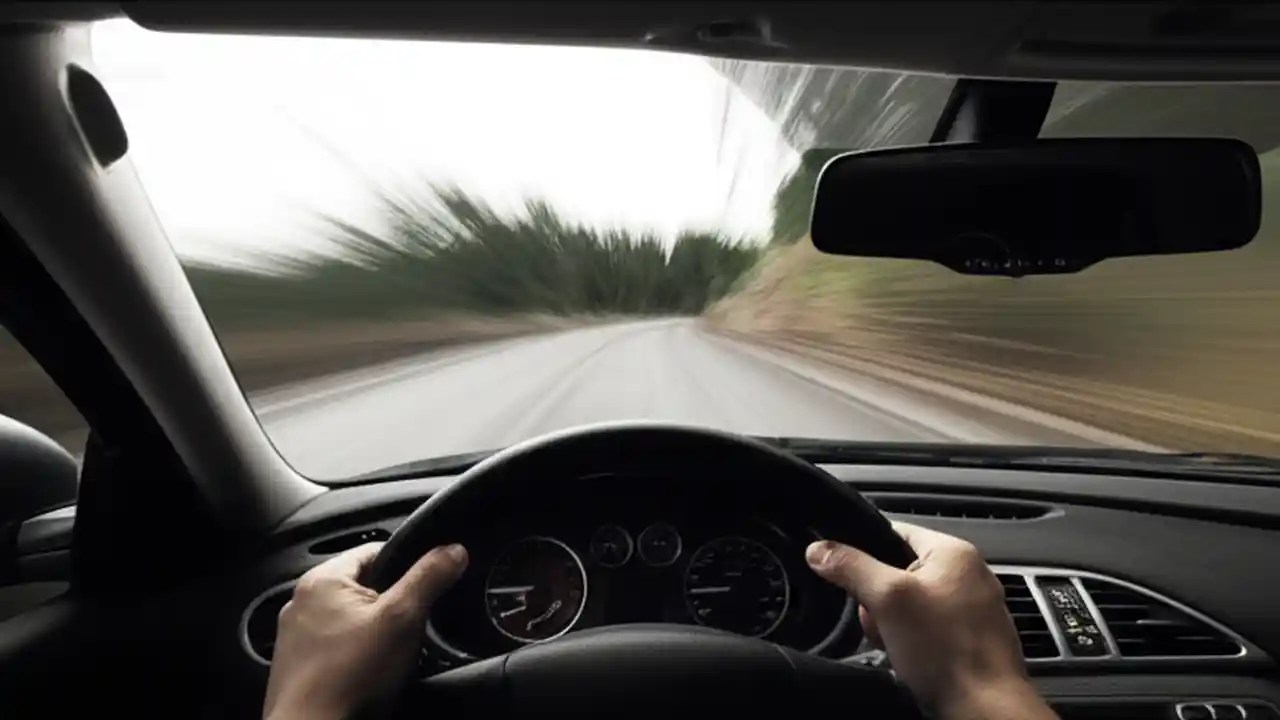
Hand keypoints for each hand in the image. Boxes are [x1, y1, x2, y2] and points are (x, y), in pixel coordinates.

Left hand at [263, 542, 467, 719]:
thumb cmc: (349, 677)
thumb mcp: (402, 619)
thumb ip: (429, 579)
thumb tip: (452, 551)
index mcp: (322, 580)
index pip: (375, 551)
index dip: (407, 566)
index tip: (425, 586)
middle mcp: (301, 602)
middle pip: (363, 588)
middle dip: (389, 606)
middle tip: (407, 628)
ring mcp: (295, 637)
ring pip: (349, 620)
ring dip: (372, 633)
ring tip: (387, 655)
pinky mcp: (297, 666)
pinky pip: (335, 648)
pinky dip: (353, 656)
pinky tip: (367, 674)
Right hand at [806, 523, 1055, 719]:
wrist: (986, 712)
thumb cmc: (948, 652)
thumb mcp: (888, 600)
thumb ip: (852, 568)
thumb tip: (819, 549)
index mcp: (955, 552)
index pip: (895, 532)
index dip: (866, 552)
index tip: (852, 578)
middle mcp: (969, 575)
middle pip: (899, 572)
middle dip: (880, 601)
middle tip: (883, 622)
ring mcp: (974, 609)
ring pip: (911, 605)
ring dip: (894, 626)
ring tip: (900, 645)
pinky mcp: (972, 639)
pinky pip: (929, 630)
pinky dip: (915, 643)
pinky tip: (915, 660)